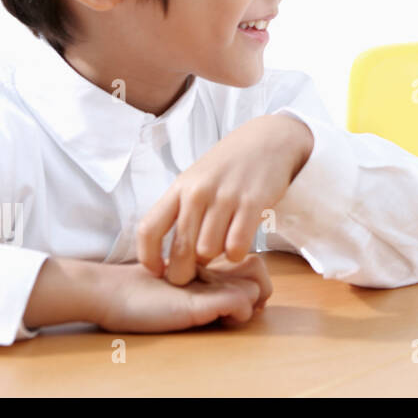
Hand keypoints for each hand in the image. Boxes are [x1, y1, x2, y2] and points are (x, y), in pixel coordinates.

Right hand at [91, 254, 273, 333]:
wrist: (109, 292)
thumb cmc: (139, 294)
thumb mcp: (177, 289)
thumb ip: (200, 287)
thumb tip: (230, 301)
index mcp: (207, 267)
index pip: (250, 262)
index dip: (253, 279)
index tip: (243, 299)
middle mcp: (212, 271)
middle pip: (258, 268)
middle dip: (259, 289)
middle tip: (244, 306)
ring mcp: (207, 285)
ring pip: (255, 284)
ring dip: (250, 302)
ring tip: (231, 314)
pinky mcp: (198, 300)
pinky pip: (238, 301)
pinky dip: (238, 312)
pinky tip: (220, 319)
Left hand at [137, 114, 313, 284]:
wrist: (268, 140)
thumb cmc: (228, 167)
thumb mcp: (196, 181)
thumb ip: (181, 210)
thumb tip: (164, 253)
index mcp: (179, 188)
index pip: (149, 229)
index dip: (149, 258)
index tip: (158, 271)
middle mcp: (199, 192)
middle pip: (180, 249)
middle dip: (183, 272)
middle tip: (192, 276)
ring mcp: (226, 197)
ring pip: (208, 251)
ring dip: (214, 258)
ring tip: (219, 249)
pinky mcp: (253, 203)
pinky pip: (236, 246)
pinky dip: (236, 254)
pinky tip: (238, 246)